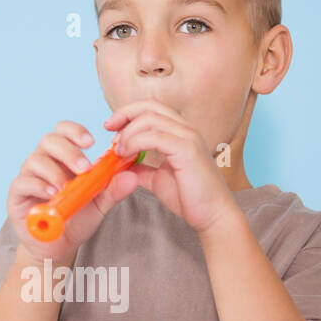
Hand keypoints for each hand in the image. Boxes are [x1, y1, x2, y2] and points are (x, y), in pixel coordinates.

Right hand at [7, 120, 140, 260]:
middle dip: (69, 151)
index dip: (75, 131)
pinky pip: (23, 182)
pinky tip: (52, 195)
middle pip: (49, 140)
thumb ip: (113, 189)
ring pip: (35, 160)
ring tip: (67, 187)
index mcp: (61, 158)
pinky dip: (38, 186)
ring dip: (54, 171)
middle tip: (85, 168)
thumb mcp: (99, 204)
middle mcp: (42, 163)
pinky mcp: (16, 196)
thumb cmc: (76, 220)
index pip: (63, 131)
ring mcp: (28, 178)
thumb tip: (132, 176)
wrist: (58, 247)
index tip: (92, 142)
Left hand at [104, 100, 238, 234]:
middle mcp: (185, 129)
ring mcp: (188, 137)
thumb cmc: (189, 196)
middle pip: (149, 106)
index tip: (111, 127)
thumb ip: (141, 167)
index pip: (151, 107)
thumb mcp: (157, 178)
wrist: (212, 214)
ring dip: (127, 132)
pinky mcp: (187, 150)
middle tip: (108, 130)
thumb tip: (121, 164)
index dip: (128, 112)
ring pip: (149, 119)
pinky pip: (154, 137)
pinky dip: (135, 142)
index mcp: (180, 131)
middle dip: (123, 114)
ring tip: (118, 151)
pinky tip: (127, 156)